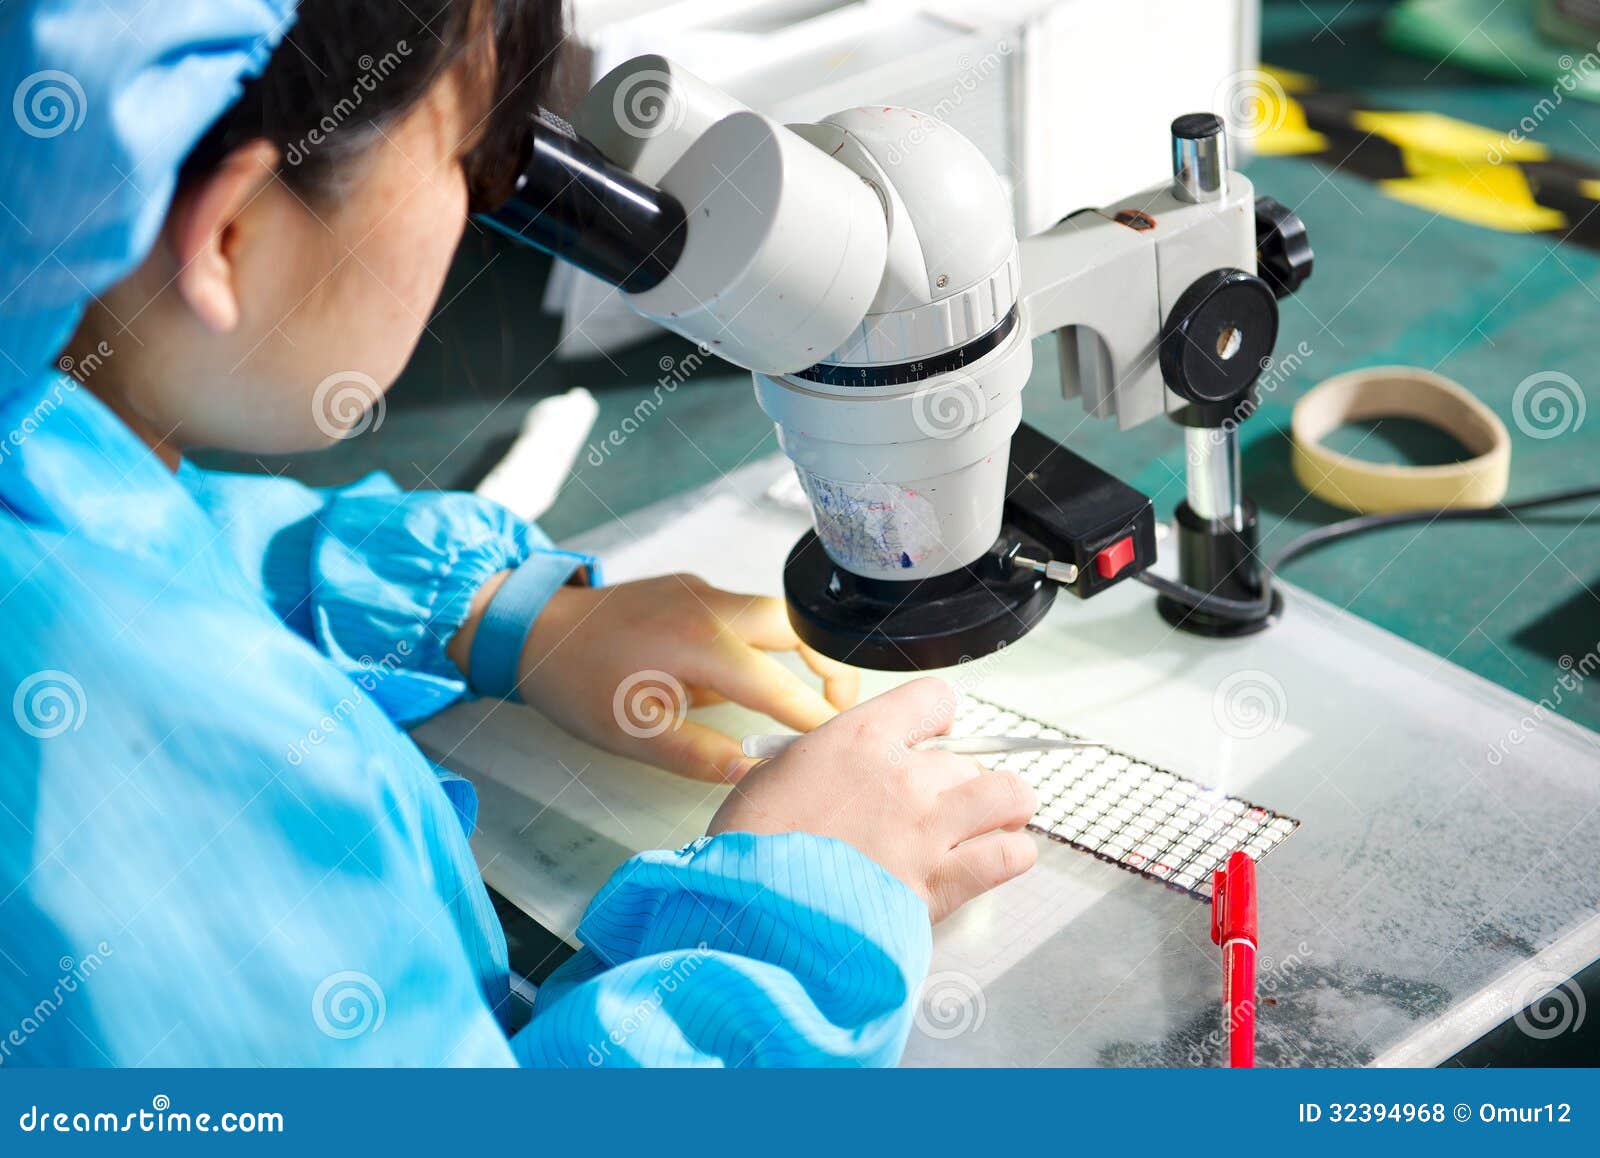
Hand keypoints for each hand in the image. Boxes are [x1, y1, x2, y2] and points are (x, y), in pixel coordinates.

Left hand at [485, 573, 859, 781]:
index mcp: (702, 643)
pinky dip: (766, 642)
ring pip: (776, 614)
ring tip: (804, 698)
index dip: (815, 717)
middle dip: (830, 665)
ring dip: (800, 650)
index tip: (837, 742)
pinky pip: (746, 612)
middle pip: (799, 627)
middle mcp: (712, 606)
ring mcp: (702, 592)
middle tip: (837, 709)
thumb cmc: (577, 682)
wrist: (533, 628)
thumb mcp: (634, 733)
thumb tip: (755, 771)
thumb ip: (700, 754)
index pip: (779, 684)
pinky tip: (750, 678)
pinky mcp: (692, 591)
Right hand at [708, 677, 1038, 922]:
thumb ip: (824, 763)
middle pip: (967, 759)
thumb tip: (843, 770)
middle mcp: (905, 776)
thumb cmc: (750, 850)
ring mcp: (929, 829)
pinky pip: (1008, 856)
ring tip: (993, 821)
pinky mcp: (942, 883)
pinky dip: (1011, 854)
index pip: (933, 699)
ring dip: (1005, 806)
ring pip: (1009, 795)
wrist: (754, 912)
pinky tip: (997, 858)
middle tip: (941, 805)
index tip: (931, 737)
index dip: (937, 719)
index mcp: (861, 738)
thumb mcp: (776, 777)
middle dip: (958, 781)